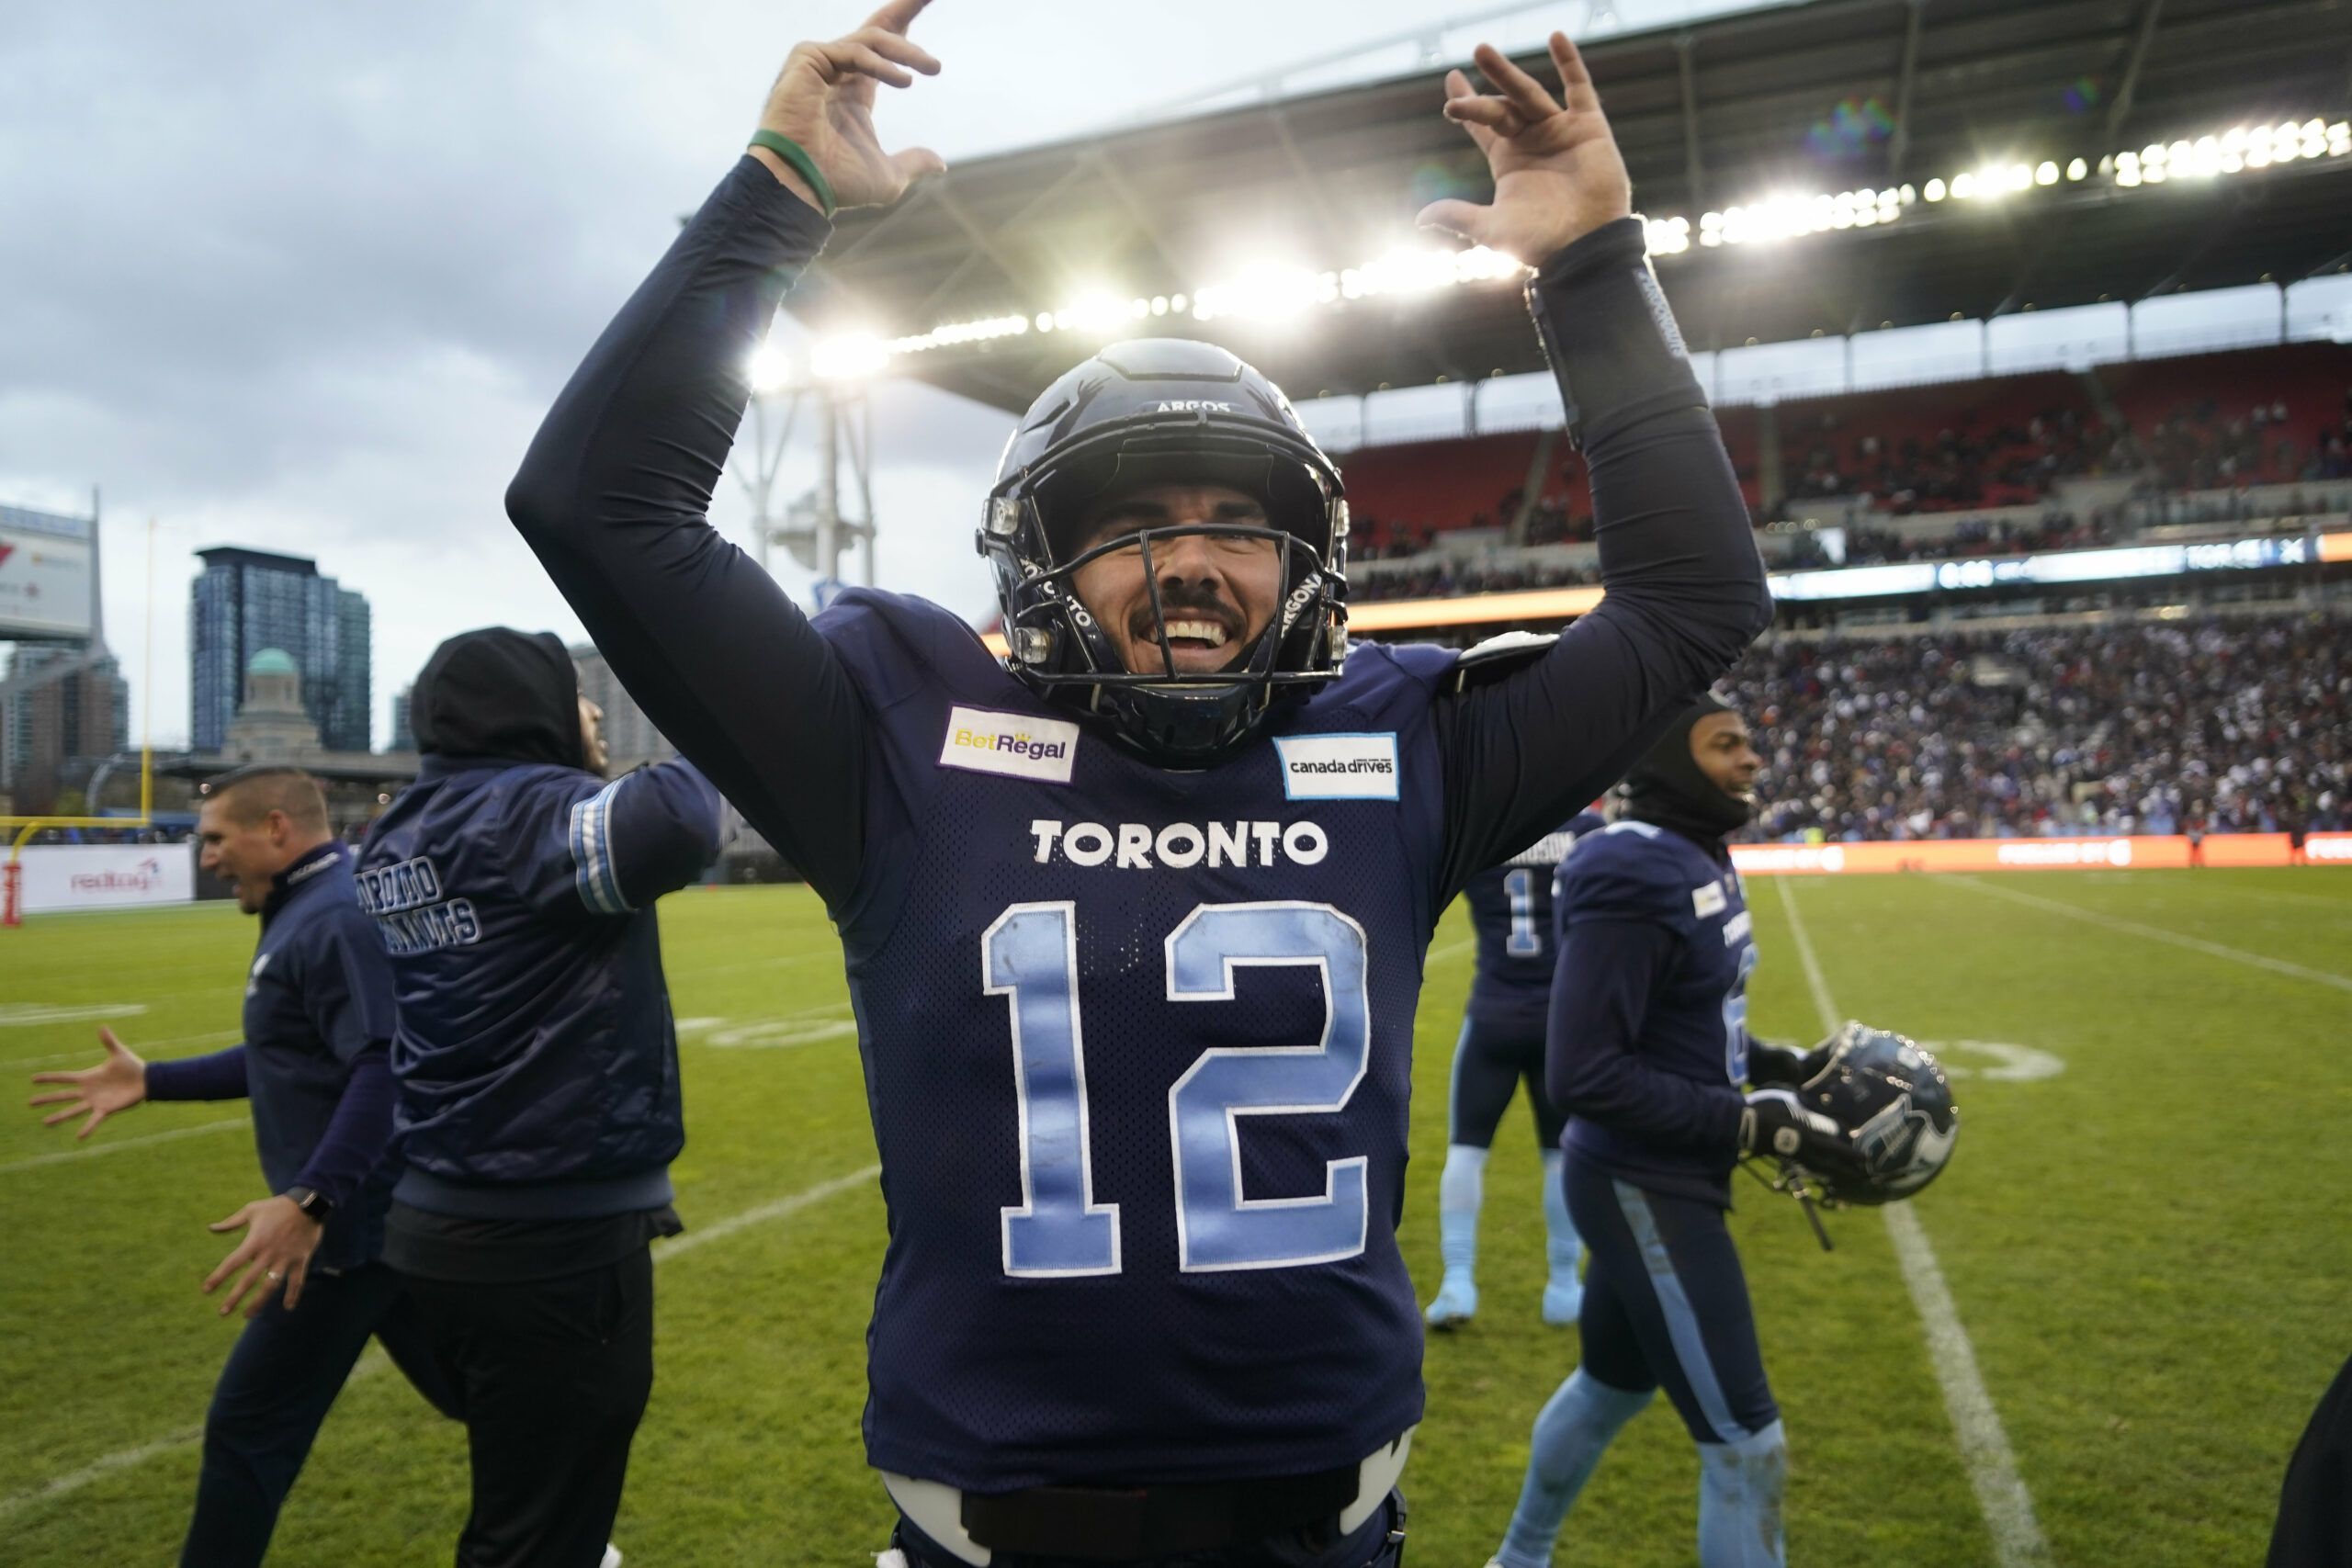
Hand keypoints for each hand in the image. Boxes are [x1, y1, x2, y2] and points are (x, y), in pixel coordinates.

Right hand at [28, 1026, 147, 1138]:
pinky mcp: (105, 1109)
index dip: (49, 1078)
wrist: (147, 1080)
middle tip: (30, 1103)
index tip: (32, 1079)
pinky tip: (78, 1136)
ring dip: (59, 1117)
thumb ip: (109, 1041)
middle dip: (46, 1099)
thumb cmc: (133, 1066)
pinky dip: (87, 1128)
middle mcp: (88, 1091)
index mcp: (88, 1077)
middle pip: (62, 1095)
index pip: (63, 1077)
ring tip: (44, 1123)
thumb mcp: (118, 1053)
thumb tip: (102, 1026)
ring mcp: (95, 1101)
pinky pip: (94, 1120)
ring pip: (72, 1110)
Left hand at [203, 1196, 324, 1318]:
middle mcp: (268, 1253)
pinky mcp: (300, 1260)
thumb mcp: (252, 1210)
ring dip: (259, 1302)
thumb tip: (210, 1228)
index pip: (232, 1263)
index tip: (206, 1290)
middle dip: (235, 1297)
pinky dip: (293, 1294)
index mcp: (255, 1241)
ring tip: (248, 1315)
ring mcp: (285, 1258)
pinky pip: (297, 1281)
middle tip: (223, 1312)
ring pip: (270, 1286)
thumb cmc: (277, 1206)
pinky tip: (288, 1307)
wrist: (308, 1204)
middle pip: (249, 1280)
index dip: (218, 1277)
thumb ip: (231, 1223)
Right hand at [749, 0, 946, 211]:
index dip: (904, 30)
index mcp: (854, 93)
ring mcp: (820, 62)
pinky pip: (853, 51)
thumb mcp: (887, 176)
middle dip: (903, 9)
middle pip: (876, 29)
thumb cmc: (836, 183)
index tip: (928, 13)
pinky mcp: (808, 58)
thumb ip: (913, 163)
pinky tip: (904, 80)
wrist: (801, 185)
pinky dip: (880, 64)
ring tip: (932, 67)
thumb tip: (940, 165)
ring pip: (871, 40)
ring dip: (905, 50)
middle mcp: (838, 73)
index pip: (883, 52)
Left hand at [1416, 34, 1632, 263]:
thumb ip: (1458, 216)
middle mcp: (1531, 141)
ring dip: (1506, 74)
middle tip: (1457, 81)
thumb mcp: (1491, 229)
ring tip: (1482, 51)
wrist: (1586, 246)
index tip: (1451, 82)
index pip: (1482, 126)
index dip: (1466, 105)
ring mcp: (1560, 131)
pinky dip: (1570, 63)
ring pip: (1528, 94)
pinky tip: (1556, 38)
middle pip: (1500, 108)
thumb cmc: (1540, 243)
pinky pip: (1579, 88)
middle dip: (1478, 97)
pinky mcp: (1589, 127)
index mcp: (1508, 161)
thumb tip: (1421, 217)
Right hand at [1739, 1089, 1861, 1179]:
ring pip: (1820, 1168)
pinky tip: (1824, 1169)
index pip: (1836, 1149)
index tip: (1867, 1160)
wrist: (1742, 1124)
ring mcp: (1794, 1156)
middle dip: (1849, 1171)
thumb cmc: (1766, 1110)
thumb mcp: (1790, 1105)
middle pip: (1832, 1166)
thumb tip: (1816, 1106)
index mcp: (1807, 1138)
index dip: (1852, 1156)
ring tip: (1848, 1175)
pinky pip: (1809, 1166)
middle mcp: (1804, 1151)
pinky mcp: (1786, 1157)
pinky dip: (1821, 1170)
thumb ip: (1807, 1111)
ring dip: (1836, 1173)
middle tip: (1865, 1176)